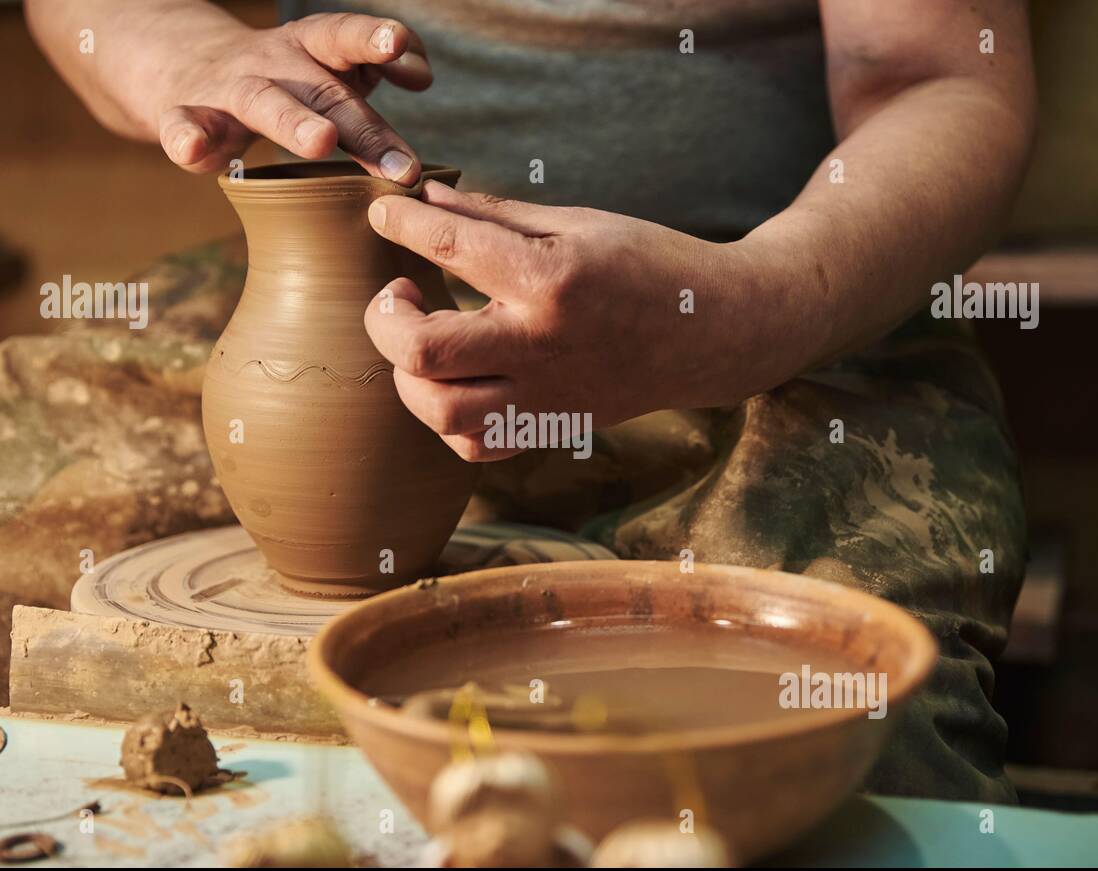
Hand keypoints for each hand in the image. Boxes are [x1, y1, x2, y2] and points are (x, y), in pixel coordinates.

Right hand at [157, 13, 430, 180]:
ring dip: (293, 122)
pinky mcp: (189, 122)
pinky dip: (186, 138)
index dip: (374, 41)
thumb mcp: (326, 66)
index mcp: (310, 48)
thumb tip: (423, 76)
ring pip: (262, 104)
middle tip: (399, 163)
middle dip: (362, 125)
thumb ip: (371, 69)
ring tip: (322, 141)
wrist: (185, 70)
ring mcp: (229, 92)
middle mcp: (274, 64)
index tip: (401, 48)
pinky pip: (184, 127)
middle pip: (322, 90)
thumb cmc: (280, 79)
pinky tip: (192, 150)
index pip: (346, 37)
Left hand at [364, 183, 793, 461]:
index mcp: (551, 281)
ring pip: (441, 411)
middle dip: (386, 319)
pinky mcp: (549, 426)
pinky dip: (447, 420)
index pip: (449, 247)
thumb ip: (496, 215)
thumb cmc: (649, 266)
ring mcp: (545, 396)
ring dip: (410, 376)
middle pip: (423, 352)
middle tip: (398, 293)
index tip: (384, 212)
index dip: (402, 223)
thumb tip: (427, 197)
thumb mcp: (578, 223)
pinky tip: (454, 381)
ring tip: (420, 340)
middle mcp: (542, 346)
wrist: (712, 333)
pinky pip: (475, 446)